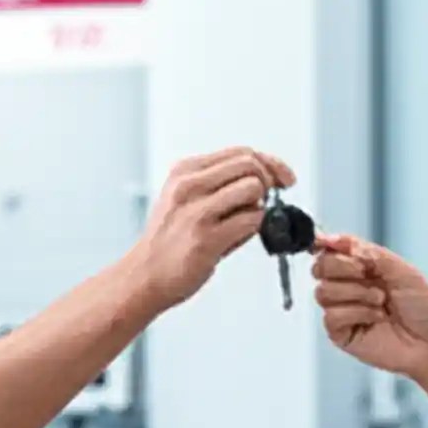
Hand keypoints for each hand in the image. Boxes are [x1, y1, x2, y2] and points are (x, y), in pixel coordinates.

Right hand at [130, 146, 295, 311]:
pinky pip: (252, 220)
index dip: (270, 162)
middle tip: (271, 199)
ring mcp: (196, 212)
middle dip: (270, 181)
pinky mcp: (206, 239)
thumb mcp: (185, 198)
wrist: (145, 275)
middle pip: (250, 164)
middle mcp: (188, 186)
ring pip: (253, 188)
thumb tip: (267, 176)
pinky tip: (239, 236)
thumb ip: (220, 184)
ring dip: (260, 205)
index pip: (241, 152)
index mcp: (184, 171)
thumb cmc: (170, 240)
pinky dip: (256, 227)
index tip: (283, 178)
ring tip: (245, 221)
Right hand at [312, 233, 427, 380]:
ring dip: (356, 292)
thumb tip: (334, 239)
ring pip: (323, 292)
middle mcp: (349, 287)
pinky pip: (331, 316)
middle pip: (319, 268)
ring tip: (380, 301)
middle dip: (341, 266)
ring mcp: (343, 310)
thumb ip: (368, 252)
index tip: (330, 244)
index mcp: (363, 268)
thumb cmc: (424, 308)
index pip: (332, 250)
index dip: (327, 244)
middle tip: (365, 273)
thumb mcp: (401, 269)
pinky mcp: (341, 334)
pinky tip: (377, 318)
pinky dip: (356, 313)